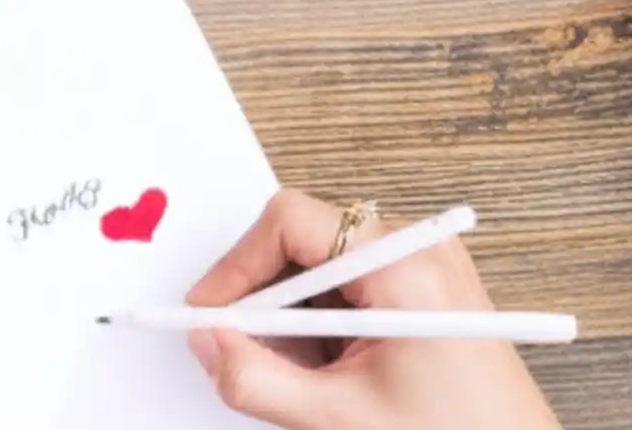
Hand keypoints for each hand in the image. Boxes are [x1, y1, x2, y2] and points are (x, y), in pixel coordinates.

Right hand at [185, 190, 561, 429]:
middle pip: (304, 238)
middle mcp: (419, 247)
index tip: (209, 311)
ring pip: (321, 263)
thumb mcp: (338, 417)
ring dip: (292, 316)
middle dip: (265, 299)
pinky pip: (350, 281)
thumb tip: (206, 342)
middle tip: (246, 351)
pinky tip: (332, 370)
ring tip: (307, 376)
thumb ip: (256, 379)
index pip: (291, 221)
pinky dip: (322, 322)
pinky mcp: (426, 283)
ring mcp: (426, 262)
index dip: (237, 265)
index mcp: (405, 265)